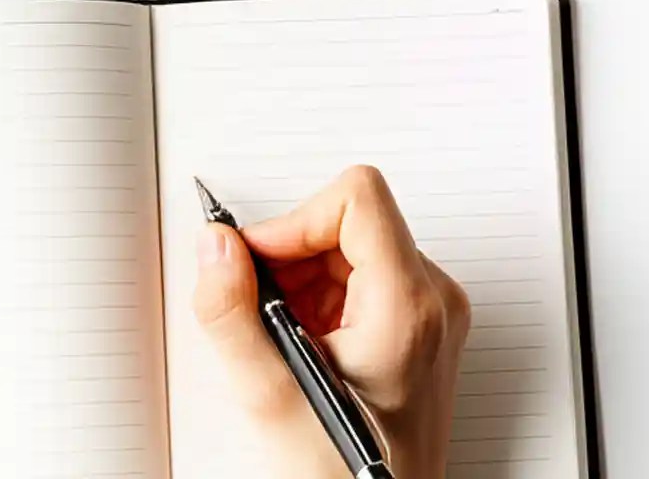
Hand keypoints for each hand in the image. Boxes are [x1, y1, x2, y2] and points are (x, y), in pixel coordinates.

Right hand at [193, 166, 470, 478]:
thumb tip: (216, 247)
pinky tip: (302, 346)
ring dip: (300, 280)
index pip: (356, 197)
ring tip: (282, 339)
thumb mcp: (269, 396)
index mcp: (409, 306)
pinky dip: (317, 299)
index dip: (293, 220)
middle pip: (349, 221)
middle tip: (258, 308)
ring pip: (349, 247)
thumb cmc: (342, 476)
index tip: (258, 260)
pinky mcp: (416, 325)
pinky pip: (358, 277)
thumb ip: (231, 312)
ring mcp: (429, 312)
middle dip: (290, 256)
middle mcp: (432, 299)